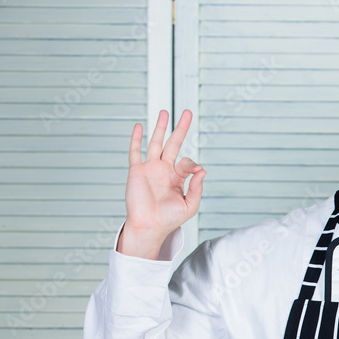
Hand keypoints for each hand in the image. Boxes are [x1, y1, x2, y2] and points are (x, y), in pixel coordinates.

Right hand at [119, 109, 204, 258]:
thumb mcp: (190, 204)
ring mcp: (150, 169)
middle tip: (187, 112)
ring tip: (164, 112)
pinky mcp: (136, 171)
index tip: (195, 171)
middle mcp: (164, 170)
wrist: (150, 226)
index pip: (187, 161)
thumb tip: (202, 169)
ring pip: (155, 143)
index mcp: (177, 177)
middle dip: (180, 128)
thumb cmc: (170, 218)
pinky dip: (137, 139)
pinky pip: (135, 152)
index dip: (192, 164)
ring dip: (160, 127)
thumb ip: (197, 187)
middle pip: (173, 143)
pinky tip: (140, 126)